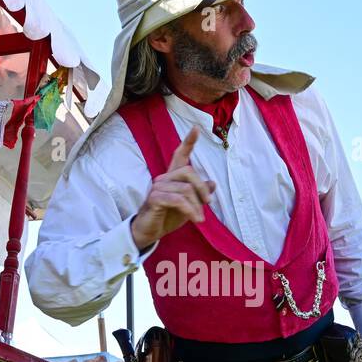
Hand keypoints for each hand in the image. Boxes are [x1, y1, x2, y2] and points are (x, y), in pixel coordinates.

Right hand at [130, 130, 213, 249]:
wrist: (149, 232)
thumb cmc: (167, 217)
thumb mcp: (189, 206)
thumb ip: (199, 195)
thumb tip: (212, 183)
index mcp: (172, 178)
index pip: (179, 156)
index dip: (188, 142)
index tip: (196, 129)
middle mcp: (164, 178)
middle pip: (188, 172)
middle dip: (202, 188)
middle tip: (208, 203)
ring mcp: (158, 187)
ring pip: (185, 189)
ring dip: (196, 206)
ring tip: (199, 218)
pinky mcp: (154, 199)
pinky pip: (177, 200)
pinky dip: (190, 210)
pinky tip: (195, 219)